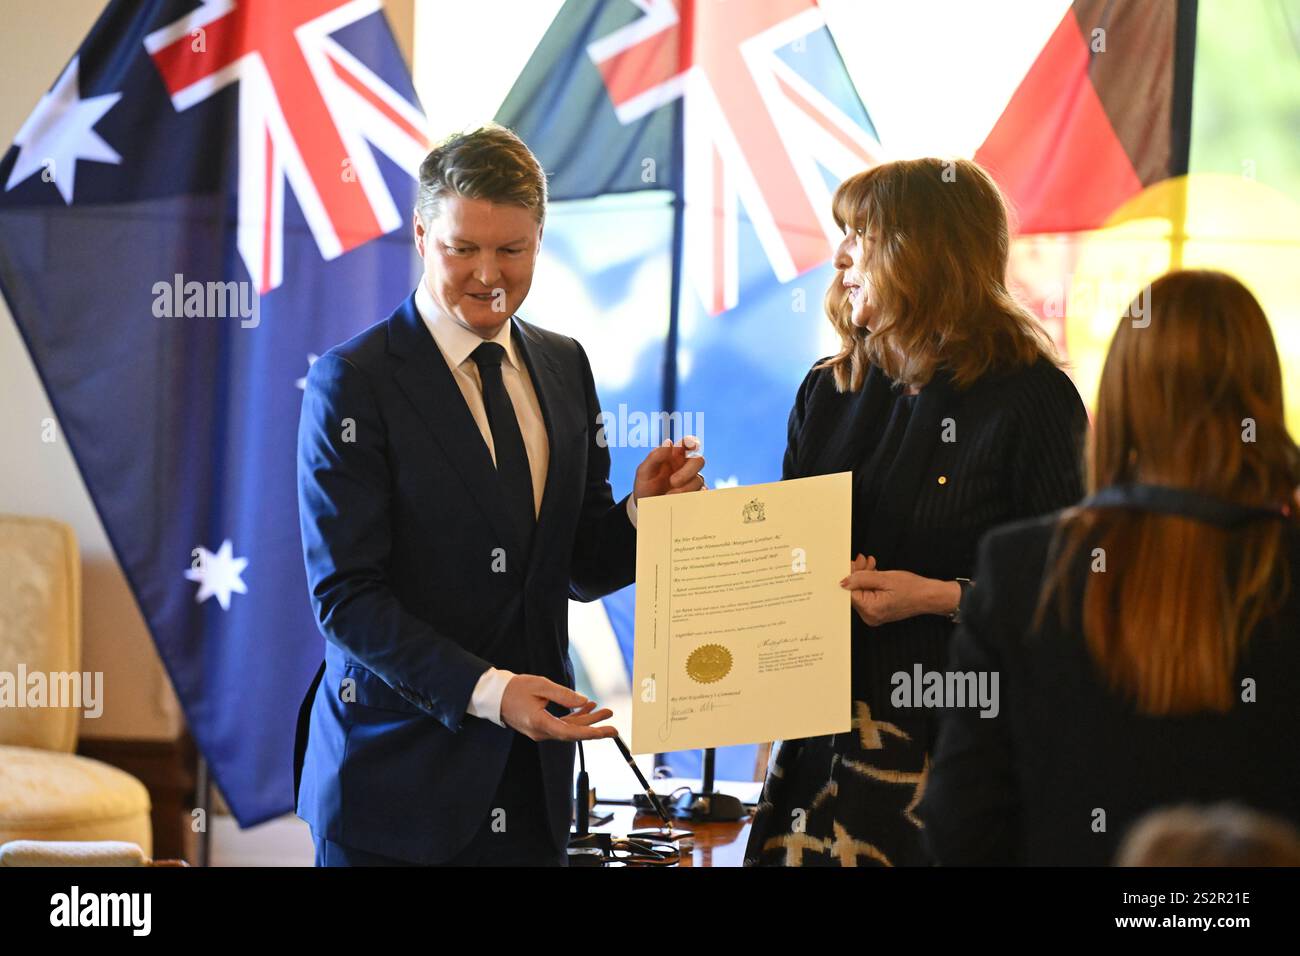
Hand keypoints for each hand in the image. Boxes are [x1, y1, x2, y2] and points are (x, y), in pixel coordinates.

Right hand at [499, 674, 617, 741]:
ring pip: (569, 728)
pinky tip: (587, 707)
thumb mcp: (540, 685)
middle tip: (614, 726)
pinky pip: (562, 725)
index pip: (570, 732)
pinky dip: (575, 717)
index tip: (607, 732)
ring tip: (604, 711)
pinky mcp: (541, 727)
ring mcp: (541, 731)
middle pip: (573, 732)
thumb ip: (563, 694)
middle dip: (595, 728)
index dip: (591, 732)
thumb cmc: (515, 689)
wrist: (495, 696)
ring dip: (587, 720)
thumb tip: (583, 701)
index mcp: (540, 723)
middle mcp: (542, 732)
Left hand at [632, 436, 706, 504]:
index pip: (688, 444)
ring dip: (685, 489)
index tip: (691, 445)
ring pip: (699, 480)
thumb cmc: (645, 486)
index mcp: (675, 456)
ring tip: (668, 496)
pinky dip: (691, 498)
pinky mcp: (696, 496)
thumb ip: (655, 456)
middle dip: (687, 471)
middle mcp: (686, 467)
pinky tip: (678, 502)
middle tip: (672, 482)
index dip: (692, 442)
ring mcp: (692, 482)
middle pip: (699, 461)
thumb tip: (669, 442)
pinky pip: (701, 495)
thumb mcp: (644, 471)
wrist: (645, 508)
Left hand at [839, 553, 959, 626]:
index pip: (850, 592)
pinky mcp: (877, 611)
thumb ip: (861, 578)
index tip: (853, 564)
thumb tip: (844, 581)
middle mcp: (870, 616)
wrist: (928, 596)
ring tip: (871, 565)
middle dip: (857, 574)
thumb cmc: (912, 588)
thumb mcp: (884, 578)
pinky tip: (874, 573)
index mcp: (871, 610)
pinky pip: (868, 595)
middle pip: (854, 592)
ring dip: (864, 576)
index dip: (850, 575)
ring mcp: (874, 615)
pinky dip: (870, 583)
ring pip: (861, 591)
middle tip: (863, 560)